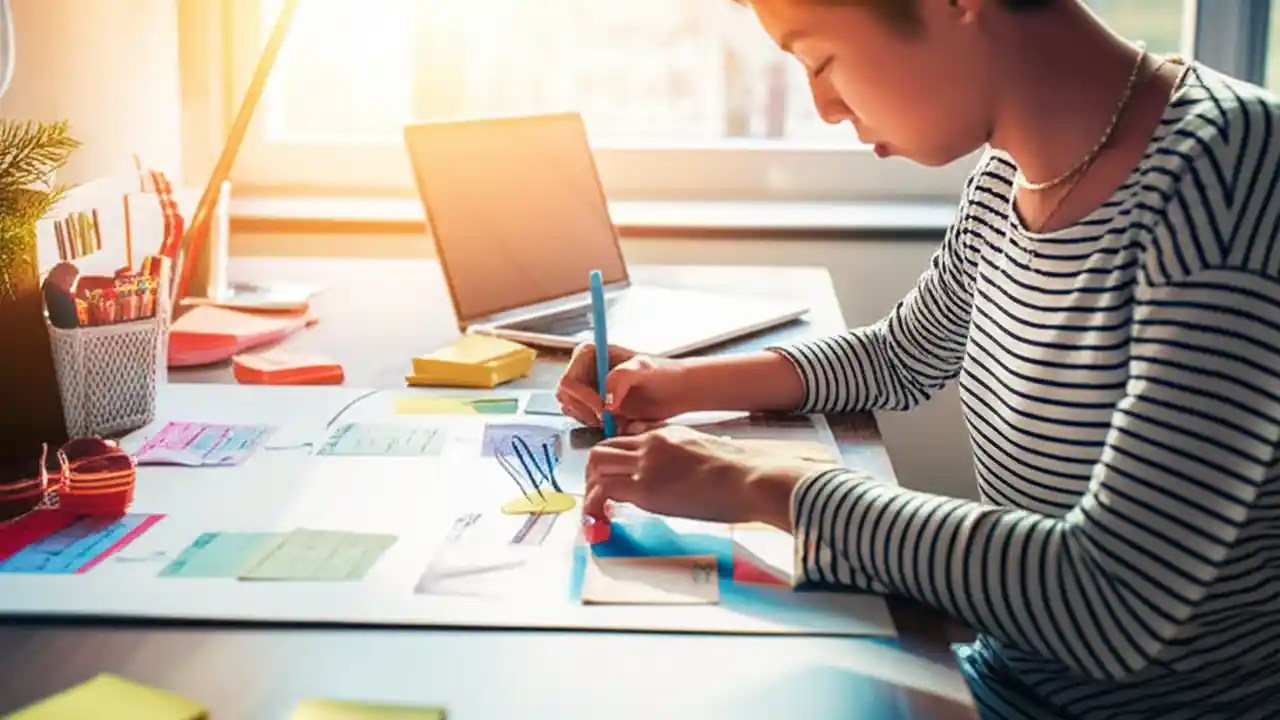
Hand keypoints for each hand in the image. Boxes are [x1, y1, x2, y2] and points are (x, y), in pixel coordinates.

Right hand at [555, 344, 687, 433]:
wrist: (677, 391)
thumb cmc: (664, 373)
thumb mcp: (645, 369)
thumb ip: (622, 377)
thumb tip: (606, 399)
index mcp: (591, 354)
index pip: (568, 379)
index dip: (582, 397)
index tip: (603, 408)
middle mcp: (586, 369)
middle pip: (565, 396)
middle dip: (585, 410)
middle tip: (608, 417)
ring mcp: (589, 387)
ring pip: (571, 408)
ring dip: (590, 418)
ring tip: (615, 418)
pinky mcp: (596, 404)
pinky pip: (583, 418)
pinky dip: (596, 424)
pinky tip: (616, 422)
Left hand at [584, 426, 829, 529]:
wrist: (751, 478)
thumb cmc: (743, 474)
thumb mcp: (708, 454)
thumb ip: (685, 460)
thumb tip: (683, 479)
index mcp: (667, 434)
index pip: (626, 440)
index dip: (615, 461)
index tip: (615, 480)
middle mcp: (650, 443)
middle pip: (604, 448)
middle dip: (594, 472)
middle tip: (598, 496)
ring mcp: (645, 463)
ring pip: (596, 464)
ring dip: (590, 488)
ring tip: (596, 512)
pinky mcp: (644, 487)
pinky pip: (603, 492)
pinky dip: (593, 506)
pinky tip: (599, 521)